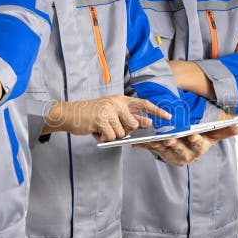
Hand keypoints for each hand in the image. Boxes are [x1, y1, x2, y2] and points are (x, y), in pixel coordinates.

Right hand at [43, 95, 172, 141]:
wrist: (69, 114)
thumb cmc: (91, 115)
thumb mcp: (111, 112)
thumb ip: (128, 117)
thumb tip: (147, 123)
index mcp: (120, 99)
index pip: (143, 104)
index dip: (157, 110)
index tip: (168, 117)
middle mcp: (116, 102)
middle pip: (134, 124)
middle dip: (125, 131)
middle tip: (111, 128)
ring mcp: (108, 110)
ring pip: (122, 133)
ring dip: (111, 135)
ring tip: (100, 128)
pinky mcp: (101, 119)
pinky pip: (111, 136)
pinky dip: (104, 138)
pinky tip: (96, 131)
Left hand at [134, 126, 237, 166]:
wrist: (184, 153)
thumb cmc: (199, 141)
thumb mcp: (212, 136)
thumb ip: (225, 132)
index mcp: (198, 148)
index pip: (197, 144)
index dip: (195, 140)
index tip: (192, 136)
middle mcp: (185, 154)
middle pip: (179, 150)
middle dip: (174, 145)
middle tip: (169, 140)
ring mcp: (171, 155)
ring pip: (163, 150)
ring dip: (157, 145)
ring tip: (153, 140)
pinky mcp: (159, 153)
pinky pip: (150, 149)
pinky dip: (144, 146)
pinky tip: (137, 143)